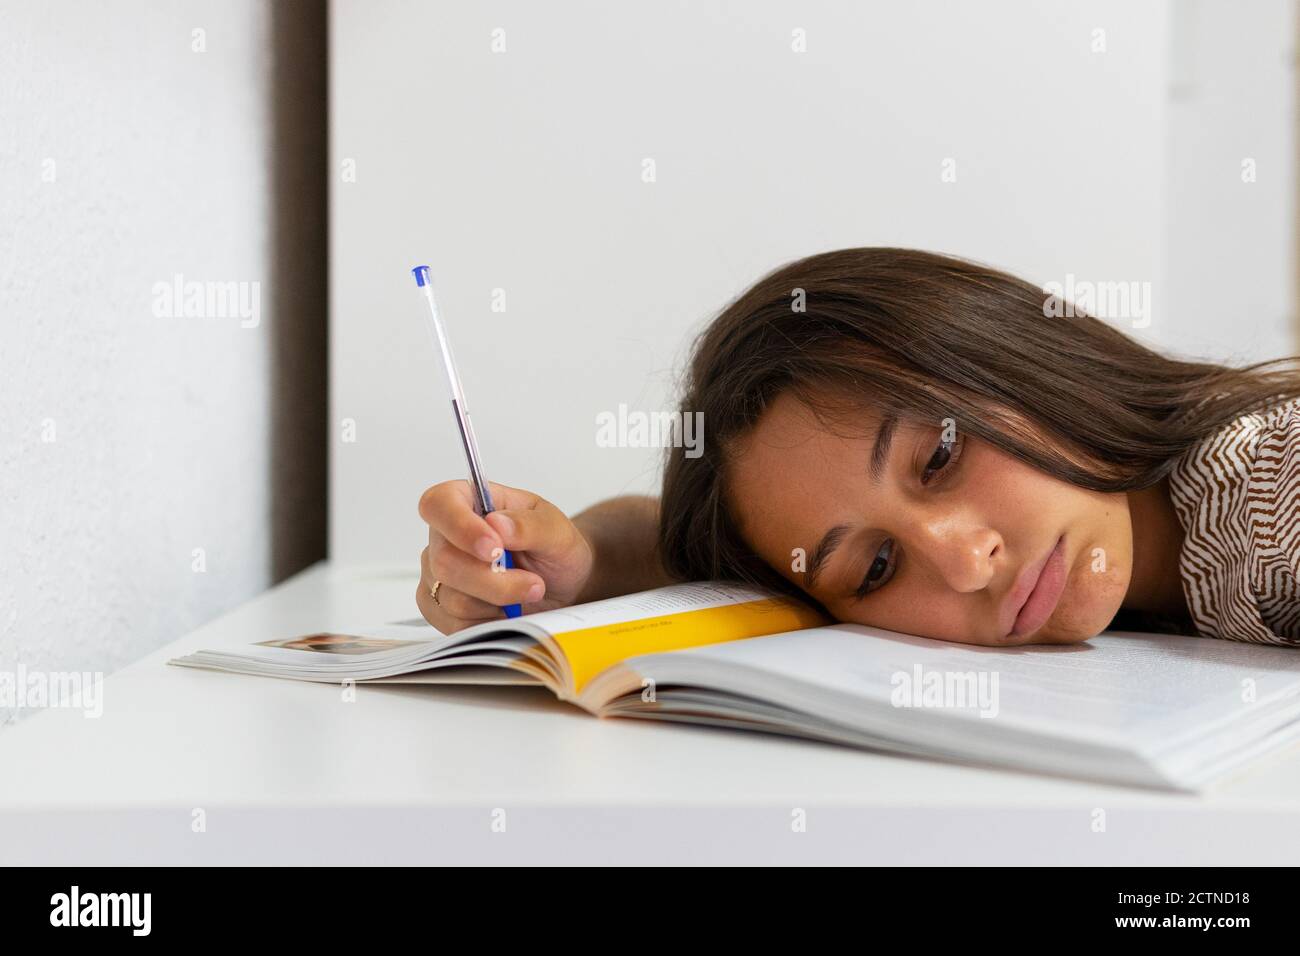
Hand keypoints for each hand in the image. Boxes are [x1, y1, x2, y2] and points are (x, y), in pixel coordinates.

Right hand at [416, 480, 594, 632]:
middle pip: (445, 561)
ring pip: (452, 598)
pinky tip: (507, 610)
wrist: (562, 586)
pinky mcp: (439, 606)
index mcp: (467, 501)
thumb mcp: (557, 531)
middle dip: (494, 581)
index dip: (460, 527)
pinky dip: (489, 622)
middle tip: (534, 584)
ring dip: (499, 602)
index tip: (494, 548)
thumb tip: (497, 524)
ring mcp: (437, 573)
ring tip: (526, 593)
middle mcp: (444, 536)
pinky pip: (454, 624)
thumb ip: (529, 525)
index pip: (439, 504)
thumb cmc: (555, 550)